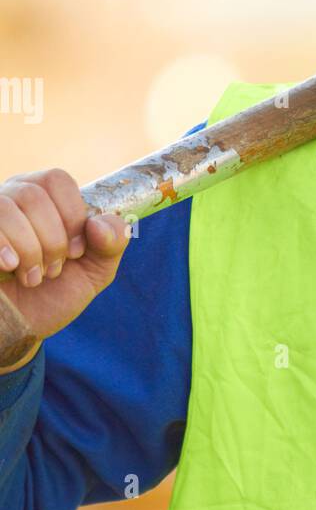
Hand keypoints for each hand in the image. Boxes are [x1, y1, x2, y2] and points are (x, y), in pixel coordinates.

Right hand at [0, 168, 131, 346]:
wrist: (20, 328)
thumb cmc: (54, 294)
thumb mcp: (94, 271)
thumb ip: (111, 243)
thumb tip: (99, 224)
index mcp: (44, 198)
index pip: (57, 180)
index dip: (72, 216)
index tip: (77, 252)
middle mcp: (11, 198)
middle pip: (33, 194)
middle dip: (52, 239)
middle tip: (53, 271)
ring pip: (6, 207)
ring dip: (29, 248)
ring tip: (32, 278)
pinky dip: (4, 247)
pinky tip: (9, 268)